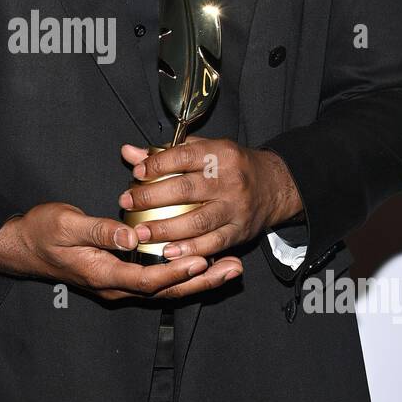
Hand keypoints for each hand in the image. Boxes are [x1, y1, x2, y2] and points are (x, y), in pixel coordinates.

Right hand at [0, 202, 242, 300]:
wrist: (23, 246)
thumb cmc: (42, 231)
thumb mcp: (67, 224)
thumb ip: (99, 230)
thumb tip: (130, 237)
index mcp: (102, 275)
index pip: (147, 279)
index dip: (176, 271)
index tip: (201, 260)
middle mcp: (115, 287)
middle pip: (166, 291)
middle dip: (201, 281)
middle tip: (233, 268)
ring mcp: (119, 285)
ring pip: (165, 288)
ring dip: (198, 279)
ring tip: (229, 268)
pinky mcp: (121, 277)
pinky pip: (157, 280)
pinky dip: (182, 273)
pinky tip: (202, 262)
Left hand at [118, 139, 302, 261]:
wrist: (275, 186)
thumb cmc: (231, 166)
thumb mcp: (204, 150)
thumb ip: (166, 153)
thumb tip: (130, 152)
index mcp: (219, 154)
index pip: (184, 157)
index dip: (157, 165)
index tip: (137, 173)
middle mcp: (229, 180)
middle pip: (186, 190)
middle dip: (152, 197)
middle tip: (127, 203)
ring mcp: (235, 208)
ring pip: (197, 221)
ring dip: (166, 229)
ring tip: (141, 233)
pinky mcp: (240, 232)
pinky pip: (212, 243)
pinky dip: (189, 249)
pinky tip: (168, 251)